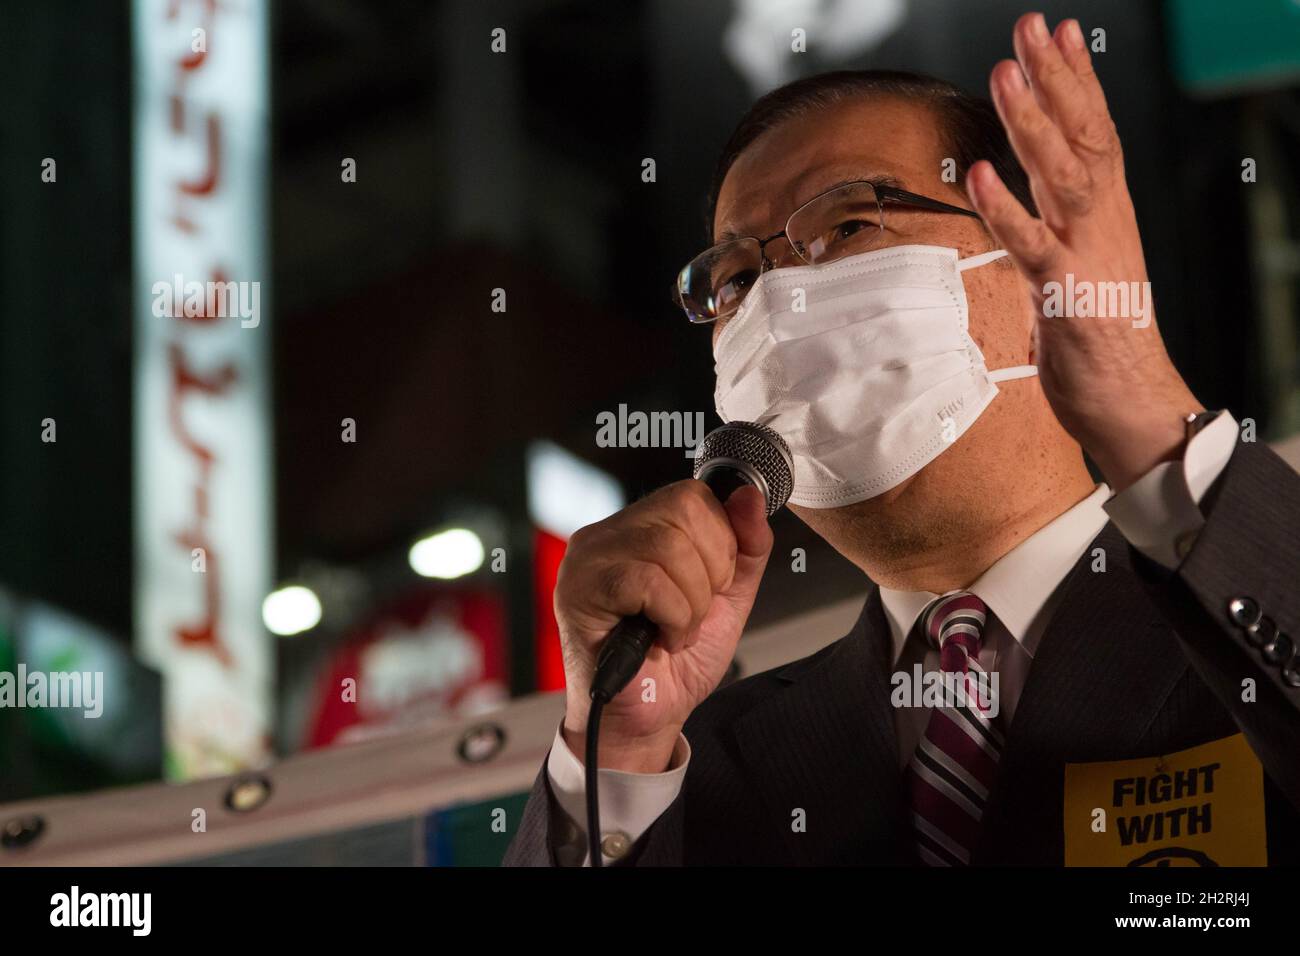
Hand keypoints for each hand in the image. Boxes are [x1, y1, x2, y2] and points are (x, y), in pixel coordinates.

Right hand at [555, 481, 771, 771]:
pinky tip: (658, 639)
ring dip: (690, 603)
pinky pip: (647, 579)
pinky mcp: (579, 589)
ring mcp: (588, 559)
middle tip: (691, 613)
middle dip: (709, 573)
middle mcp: (607, 535)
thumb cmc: (676, 663)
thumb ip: (746, 545)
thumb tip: (748, 494)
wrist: (648, 719)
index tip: (712, 586)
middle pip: (684, 510)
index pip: (692, 494)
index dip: (720, 542)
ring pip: (668, 545)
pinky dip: (671, 617)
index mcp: (638, 529)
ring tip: (673, 629)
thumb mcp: (727, 597)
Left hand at [966, 12, 1202, 491]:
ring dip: (1032, 125)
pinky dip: (1006, 207)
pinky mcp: (1065, 294)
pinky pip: (1032, 242)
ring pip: (1063, 175)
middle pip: (1083, 136)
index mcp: (1106, 213)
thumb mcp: (1078, 267)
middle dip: (1055, 79)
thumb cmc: (1100, 339)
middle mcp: (1103, 222)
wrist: (1131, 401)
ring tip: (1006, 76)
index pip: (1094, 131)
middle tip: (1031, 28)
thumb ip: (1054, 227)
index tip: (1055, 34)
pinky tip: (981, 174)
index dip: (1074, 81)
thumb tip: (1026, 198)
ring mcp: (1086, 254)